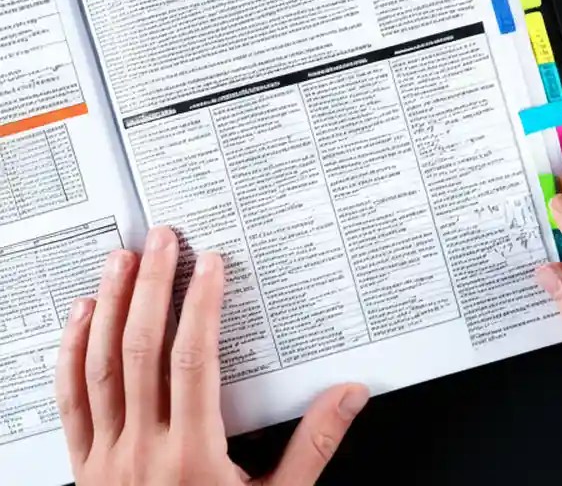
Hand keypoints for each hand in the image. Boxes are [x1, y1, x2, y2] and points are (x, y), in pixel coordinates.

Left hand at [56, 227, 368, 484]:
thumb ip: (314, 447)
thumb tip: (349, 395)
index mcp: (194, 458)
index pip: (194, 363)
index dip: (201, 307)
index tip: (211, 266)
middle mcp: (143, 454)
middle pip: (141, 353)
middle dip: (154, 288)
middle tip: (166, 241)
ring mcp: (106, 461)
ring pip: (99, 369)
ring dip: (110, 308)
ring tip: (122, 261)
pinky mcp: (84, 470)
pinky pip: (70, 403)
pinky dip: (71, 355)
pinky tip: (81, 320)